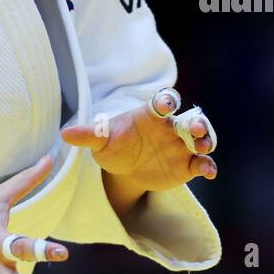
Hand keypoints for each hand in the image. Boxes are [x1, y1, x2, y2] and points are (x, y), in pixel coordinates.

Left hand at [60, 90, 217, 192]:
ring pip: (201, 139)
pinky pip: (201, 163)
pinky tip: (208, 173)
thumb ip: (88, 135)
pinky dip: (208, 166)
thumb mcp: (100, 140)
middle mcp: (170, 127)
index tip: (167, 104)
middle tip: (196, 128)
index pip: (162, 102)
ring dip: (206, 140)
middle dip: (197, 121)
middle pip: (189, 119)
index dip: (166, 100)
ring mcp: (181, 146)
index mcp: (151, 115)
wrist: (124, 167)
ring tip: (203, 147)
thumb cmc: (114, 144)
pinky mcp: (187, 165)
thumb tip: (65, 133)